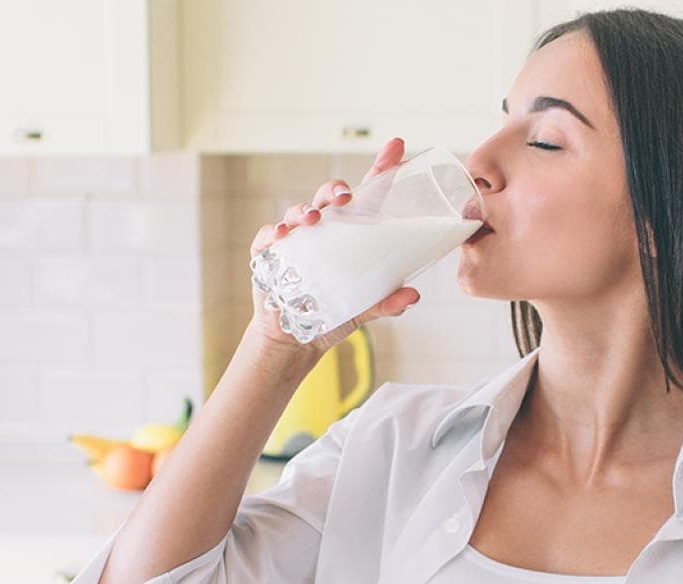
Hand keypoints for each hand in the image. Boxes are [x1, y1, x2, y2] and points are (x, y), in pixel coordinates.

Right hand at [247, 136, 421, 354]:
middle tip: (345, 196)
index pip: (368, 194)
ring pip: (298, 210)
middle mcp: (323, 228)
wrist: (295, 339)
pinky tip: (281, 235)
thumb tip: (413, 295)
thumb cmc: (333, 313)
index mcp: (350, 233)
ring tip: (312, 218)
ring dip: (304, 209)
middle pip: (330, 196)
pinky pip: (269, 235)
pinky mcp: (269, 253)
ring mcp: (295, 238)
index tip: (397, 146)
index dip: (381, 168)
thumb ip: (388, 302)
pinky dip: (274, 232)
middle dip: (336, 189)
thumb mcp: (365, 308)